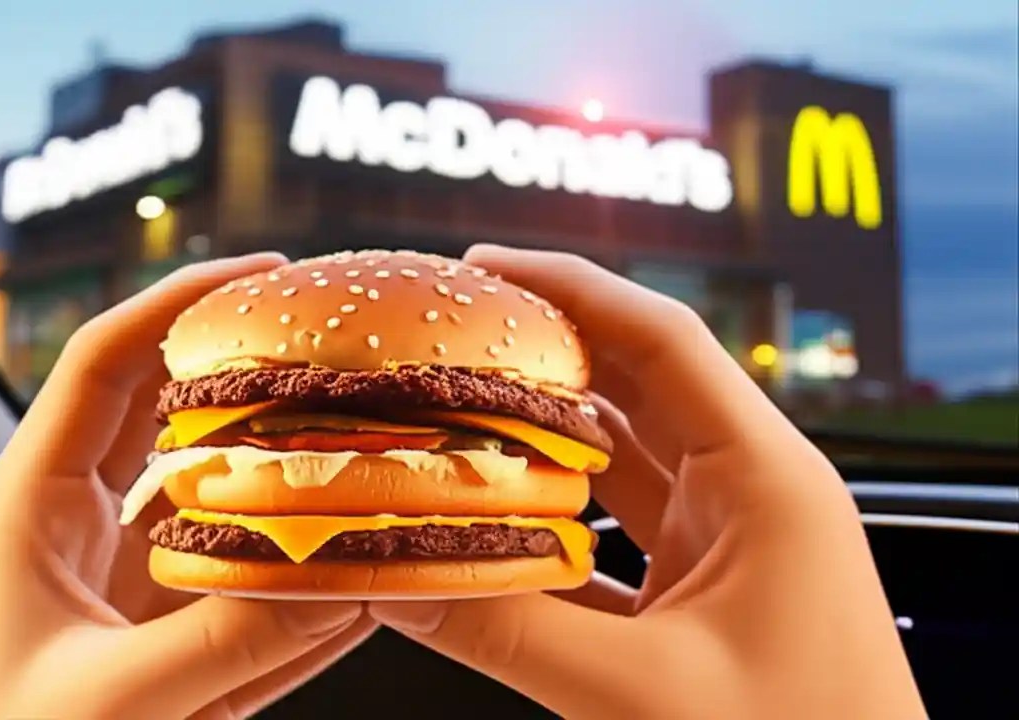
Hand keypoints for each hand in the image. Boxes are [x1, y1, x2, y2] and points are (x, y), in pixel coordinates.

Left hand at [0, 253, 375, 719]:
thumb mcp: (105, 704)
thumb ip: (225, 644)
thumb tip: (348, 580)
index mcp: (28, 509)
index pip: (102, 366)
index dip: (177, 304)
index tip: (262, 273)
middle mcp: (79, 533)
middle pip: (171, 417)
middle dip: (251, 376)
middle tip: (335, 347)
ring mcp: (125, 591)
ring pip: (220, 508)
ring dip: (288, 480)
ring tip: (367, 447)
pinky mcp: (162, 649)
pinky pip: (244, 599)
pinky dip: (300, 583)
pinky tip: (362, 571)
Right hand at [370, 245, 924, 719]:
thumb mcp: (642, 694)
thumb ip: (510, 632)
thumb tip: (393, 577)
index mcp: (771, 482)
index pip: (666, 341)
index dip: (572, 288)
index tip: (485, 268)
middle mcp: (753, 495)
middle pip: (637, 386)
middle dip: (544, 354)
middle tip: (449, 335)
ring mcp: (728, 544)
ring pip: (621, 460)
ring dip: (541, 440)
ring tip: (451, 417)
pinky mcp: (703, 594)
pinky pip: (614, 533)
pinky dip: (550, 522)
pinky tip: (488, 524)